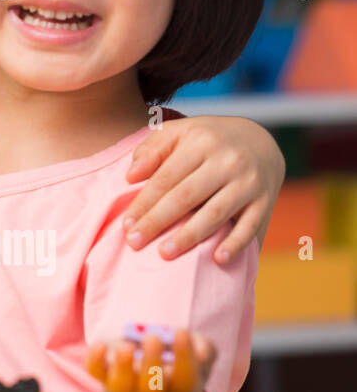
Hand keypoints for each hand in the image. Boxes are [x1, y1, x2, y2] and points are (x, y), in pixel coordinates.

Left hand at [85, 328, 214, 391]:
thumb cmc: (175, 358)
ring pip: (122, 383)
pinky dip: (94, 359)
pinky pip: (95, 371)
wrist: (146, 368)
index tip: (181, 331)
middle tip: (153, 338)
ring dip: (123, 365)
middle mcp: (151, 389)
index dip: (184, 355)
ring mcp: (125, 384)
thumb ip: (205, 349)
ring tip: (127, 346)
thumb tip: (201, 351)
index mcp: (178, 384)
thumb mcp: (196, 352)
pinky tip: (101, 345)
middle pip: (152, 385)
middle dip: (152, 362)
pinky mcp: (103, 373)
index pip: (185, 377)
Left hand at [124, 115, 282, 262]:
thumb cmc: (206, 140)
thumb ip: (151, 150)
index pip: (166, 177)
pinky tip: (217, 259)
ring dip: (189, 236)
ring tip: (165, 254)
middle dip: (157, 221)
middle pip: (186, 196)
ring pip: (215, 213)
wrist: (261, 139)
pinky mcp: (265, 200)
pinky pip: (250, 225)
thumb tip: (130, 176)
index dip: (144, 202)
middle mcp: (227, 161)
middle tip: (134, 243)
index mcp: (201, 142)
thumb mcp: (178, 132)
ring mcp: (249, 181)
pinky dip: (236, 243)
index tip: (126, 224)